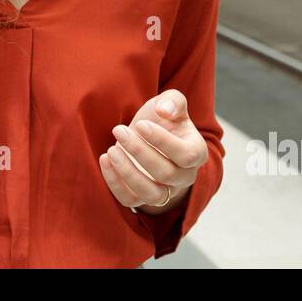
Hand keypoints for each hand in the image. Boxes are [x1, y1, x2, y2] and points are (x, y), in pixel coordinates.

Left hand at [99, 89, 206, 210]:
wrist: (148, 136)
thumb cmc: (163, 119)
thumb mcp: (170, 102)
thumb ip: (173, 100)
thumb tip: (165, 110)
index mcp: (196, 152)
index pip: (186, 155)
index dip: (162, 141)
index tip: (140, 124)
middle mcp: (184, 176)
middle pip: (165, 174)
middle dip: (139, 152)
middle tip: (119, 130)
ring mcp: (164, 191)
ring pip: (150, 193)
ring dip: (128, 173)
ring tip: (111, 150)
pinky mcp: (142, 198)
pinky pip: (130, 200)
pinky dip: (114, 183)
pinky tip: (105, 160)